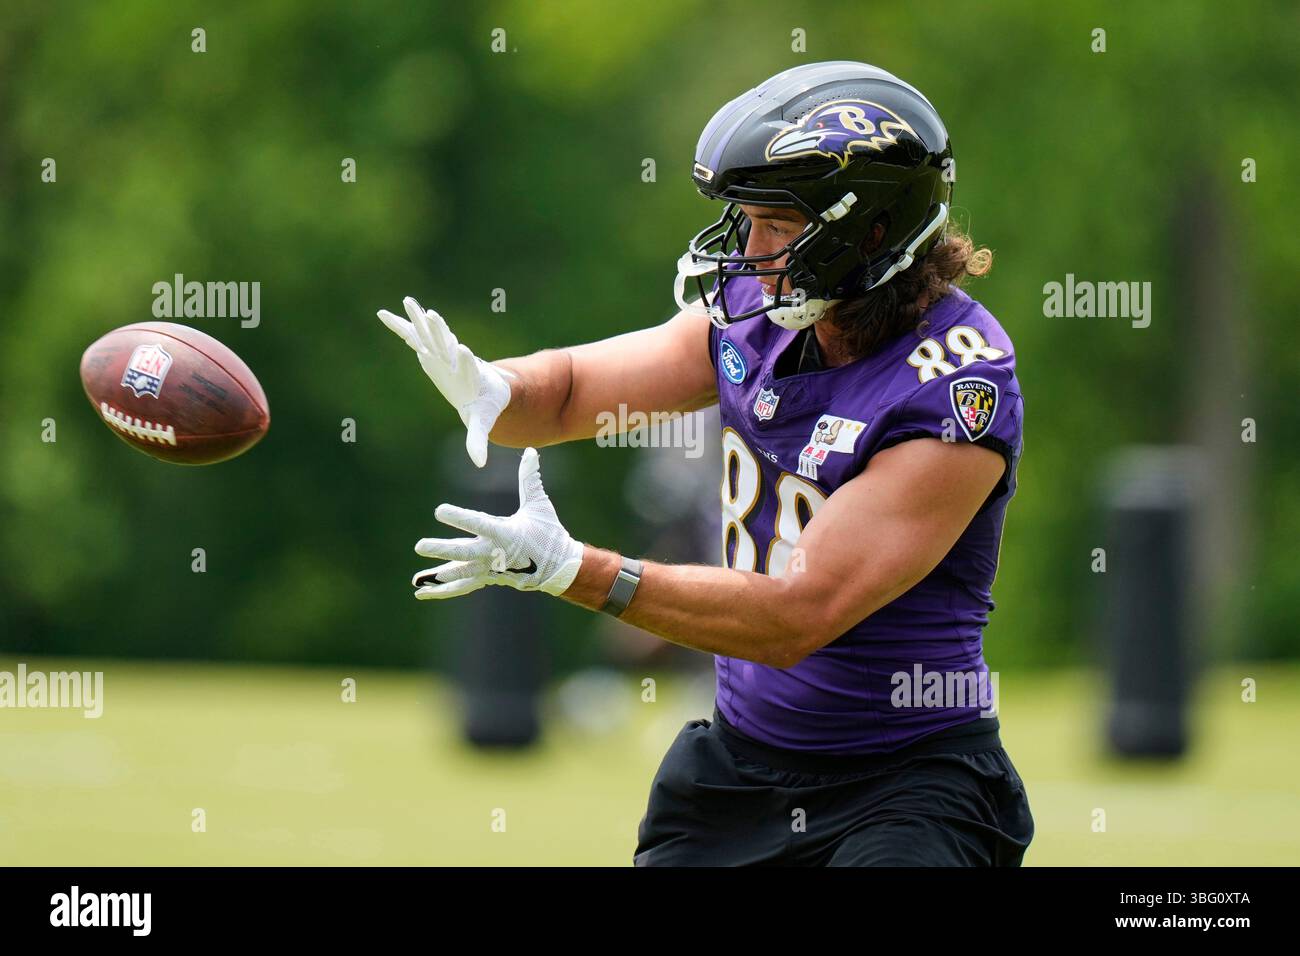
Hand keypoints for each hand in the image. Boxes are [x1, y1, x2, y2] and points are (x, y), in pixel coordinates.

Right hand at [377, 295, 512, 466]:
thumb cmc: (485, 405)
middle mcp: (456, 359)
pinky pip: (413, 336)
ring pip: (429, 332)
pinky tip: (382, 314)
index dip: (465, 359)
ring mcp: (442, 351)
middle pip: (447, 342)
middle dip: (440, 331)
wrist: (486, 387)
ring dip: (418, 319)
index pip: (469, 366)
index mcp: (470, 375)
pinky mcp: (431, 349)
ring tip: (408, 303)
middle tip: (433, 316)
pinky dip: (399, 326)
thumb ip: (478, 440)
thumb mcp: (481, 422)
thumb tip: (480, 464)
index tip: (463, 349)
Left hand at [412, 447, 583, 598]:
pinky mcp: (486, 578)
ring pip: (460, 574)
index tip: (439, 511)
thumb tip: (532, 451)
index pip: (478, 523)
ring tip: (416, 580)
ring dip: (438, 577)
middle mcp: (494, 554)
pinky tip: (421, 593)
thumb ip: (530, 479)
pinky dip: (442, 591)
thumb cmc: (547, 533)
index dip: (459, 518)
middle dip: (441, 550)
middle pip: (463, 553)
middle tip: (419, 546)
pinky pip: (462, 586)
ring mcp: (489, 569)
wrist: (557, 568)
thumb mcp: (539, 505)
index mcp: (505, 534)